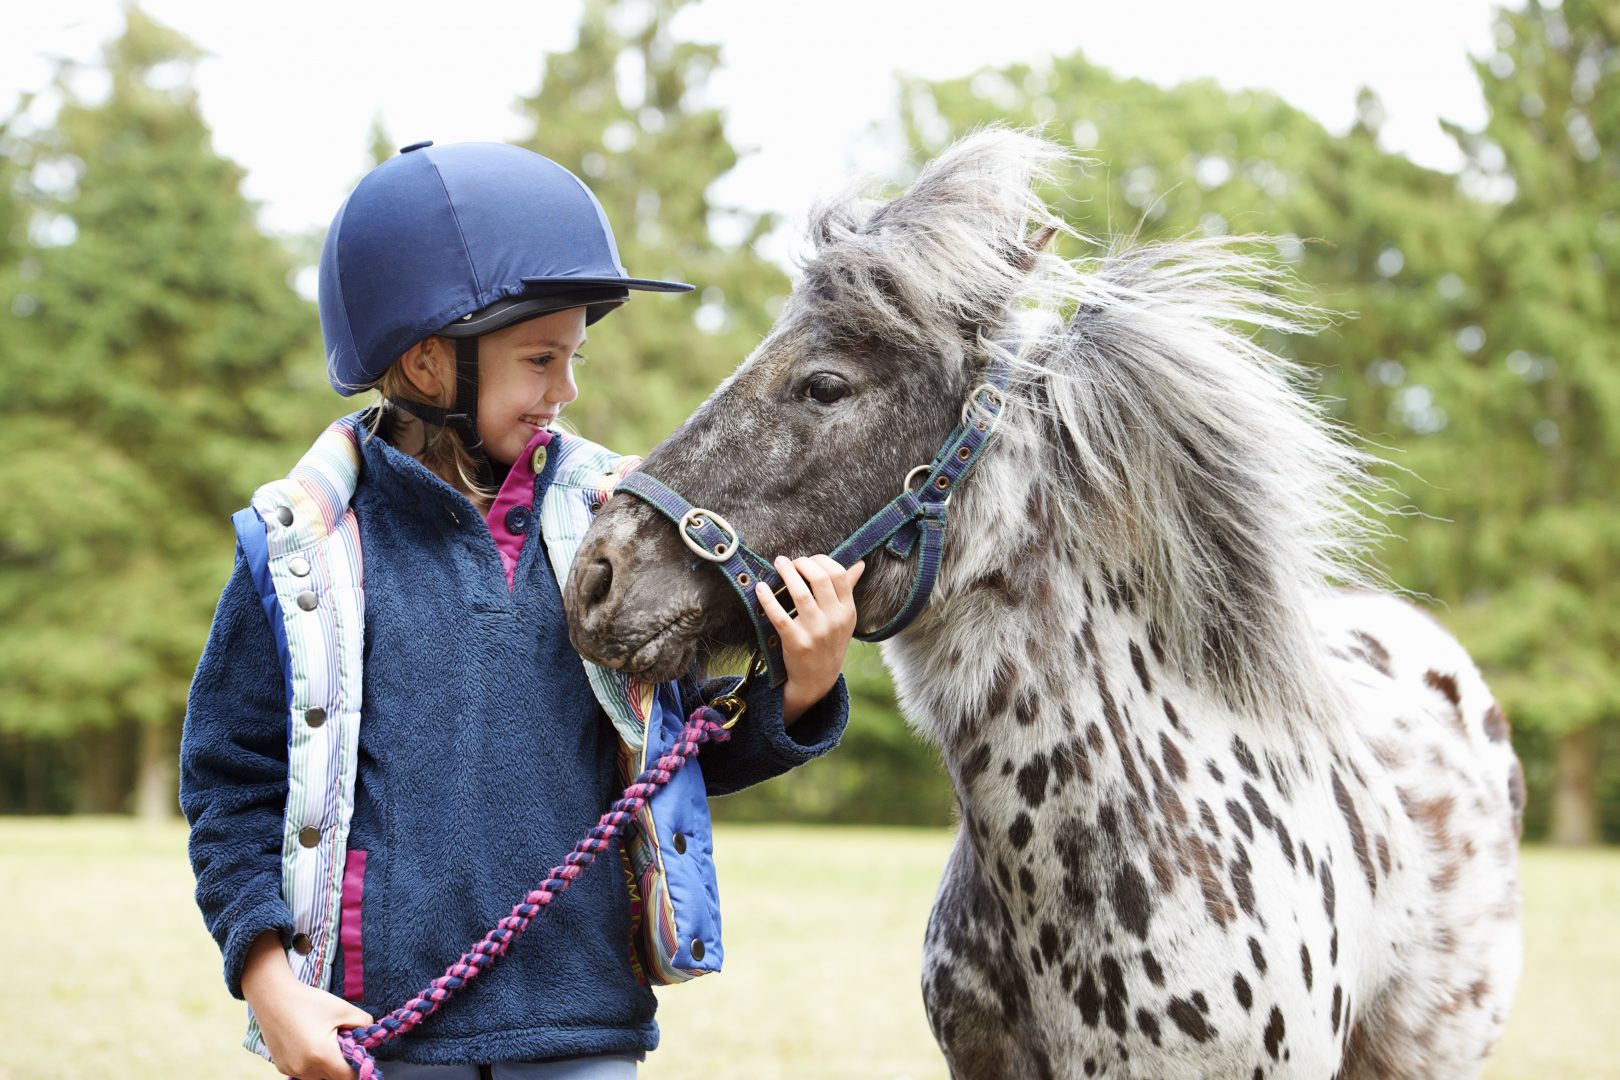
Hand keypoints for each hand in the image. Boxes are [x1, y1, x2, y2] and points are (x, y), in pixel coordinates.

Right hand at [242, 931, 372, 1079]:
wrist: (272, 997)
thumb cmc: (308, 1002)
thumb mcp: (342, 1008)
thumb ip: (364, 1024)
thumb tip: (371, 1035)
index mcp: (322, 1055)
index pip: (348, 1077)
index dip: (357, 1066)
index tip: (358, 1052)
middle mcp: (304, 1069)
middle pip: (332, 1078)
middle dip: (341, 1066)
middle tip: (341, 1043)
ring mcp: (291, 1070)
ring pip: (318, 1078)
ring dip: (326, 1067)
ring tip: (324, 1042)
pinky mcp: (281, 1067)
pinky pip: (304, 1073)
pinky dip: (311, 1064)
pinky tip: (310, 1044)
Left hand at [755, 555, 864, 723]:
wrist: (818, 679)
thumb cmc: (830, 642)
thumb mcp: (845, 618)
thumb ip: (849, 589)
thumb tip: (860, 564)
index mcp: (847, 610)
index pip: (838, 574)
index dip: (821, 560)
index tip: (807, 560)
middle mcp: (834, 620)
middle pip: (819, 579)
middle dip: (802, 563)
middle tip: (788, 561)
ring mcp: (816, 632)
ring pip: (800, 593)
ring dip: (786, 573)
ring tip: (778, 564)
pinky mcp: (796, 643)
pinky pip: (779, 616)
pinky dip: (768, 599)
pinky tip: (761, 588)